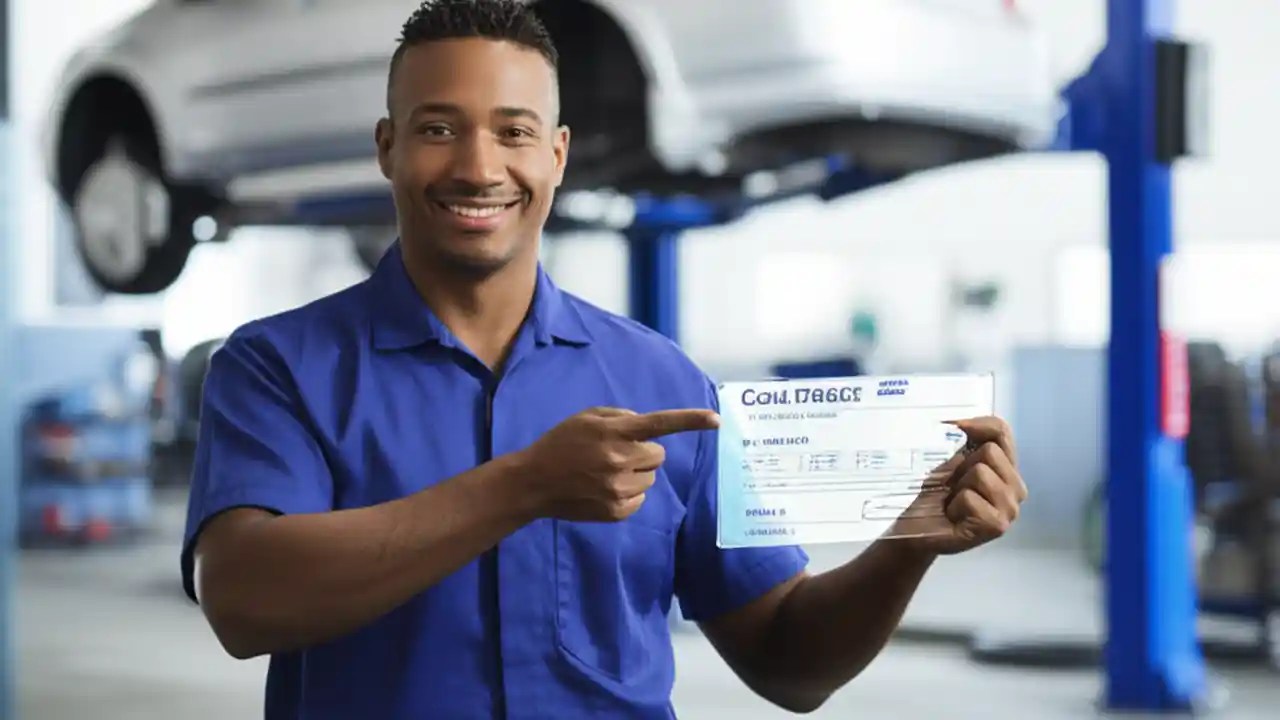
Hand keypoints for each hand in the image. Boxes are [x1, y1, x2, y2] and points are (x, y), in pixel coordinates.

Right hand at [518, 406, 719, 522]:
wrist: (534, 482)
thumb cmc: (561, 443)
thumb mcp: (587, 417)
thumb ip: (620, 417)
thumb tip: (646, 428)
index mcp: (614, 433)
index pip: (659, 425)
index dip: (690, 421)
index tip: (716, 420)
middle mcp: (621, 461)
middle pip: (659, 455)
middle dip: (644, 452)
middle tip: (617, 453)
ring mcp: (619, 489)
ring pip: (650, 478)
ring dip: (636, 473)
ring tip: (605, 472)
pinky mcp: (617, 511)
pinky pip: (641, 499)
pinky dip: (628, 494)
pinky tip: (603, 489)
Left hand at [902, 416, 1027, 556]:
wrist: (917, 527)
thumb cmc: (935, 494)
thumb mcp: (950, 461)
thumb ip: (965, 441)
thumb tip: (961, 423)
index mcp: (1008, 468)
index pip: (1002, 430)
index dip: (977, 424)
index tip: (953, 427)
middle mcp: (1016, 488)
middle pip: (991, 451)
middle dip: (962, 466)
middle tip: (953, 487)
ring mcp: (1010, 509)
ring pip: (980, 472)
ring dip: (957, 487)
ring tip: (954, 502)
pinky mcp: (997, 526)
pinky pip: (970, 497)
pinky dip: (954, 506)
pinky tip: (954, 518)